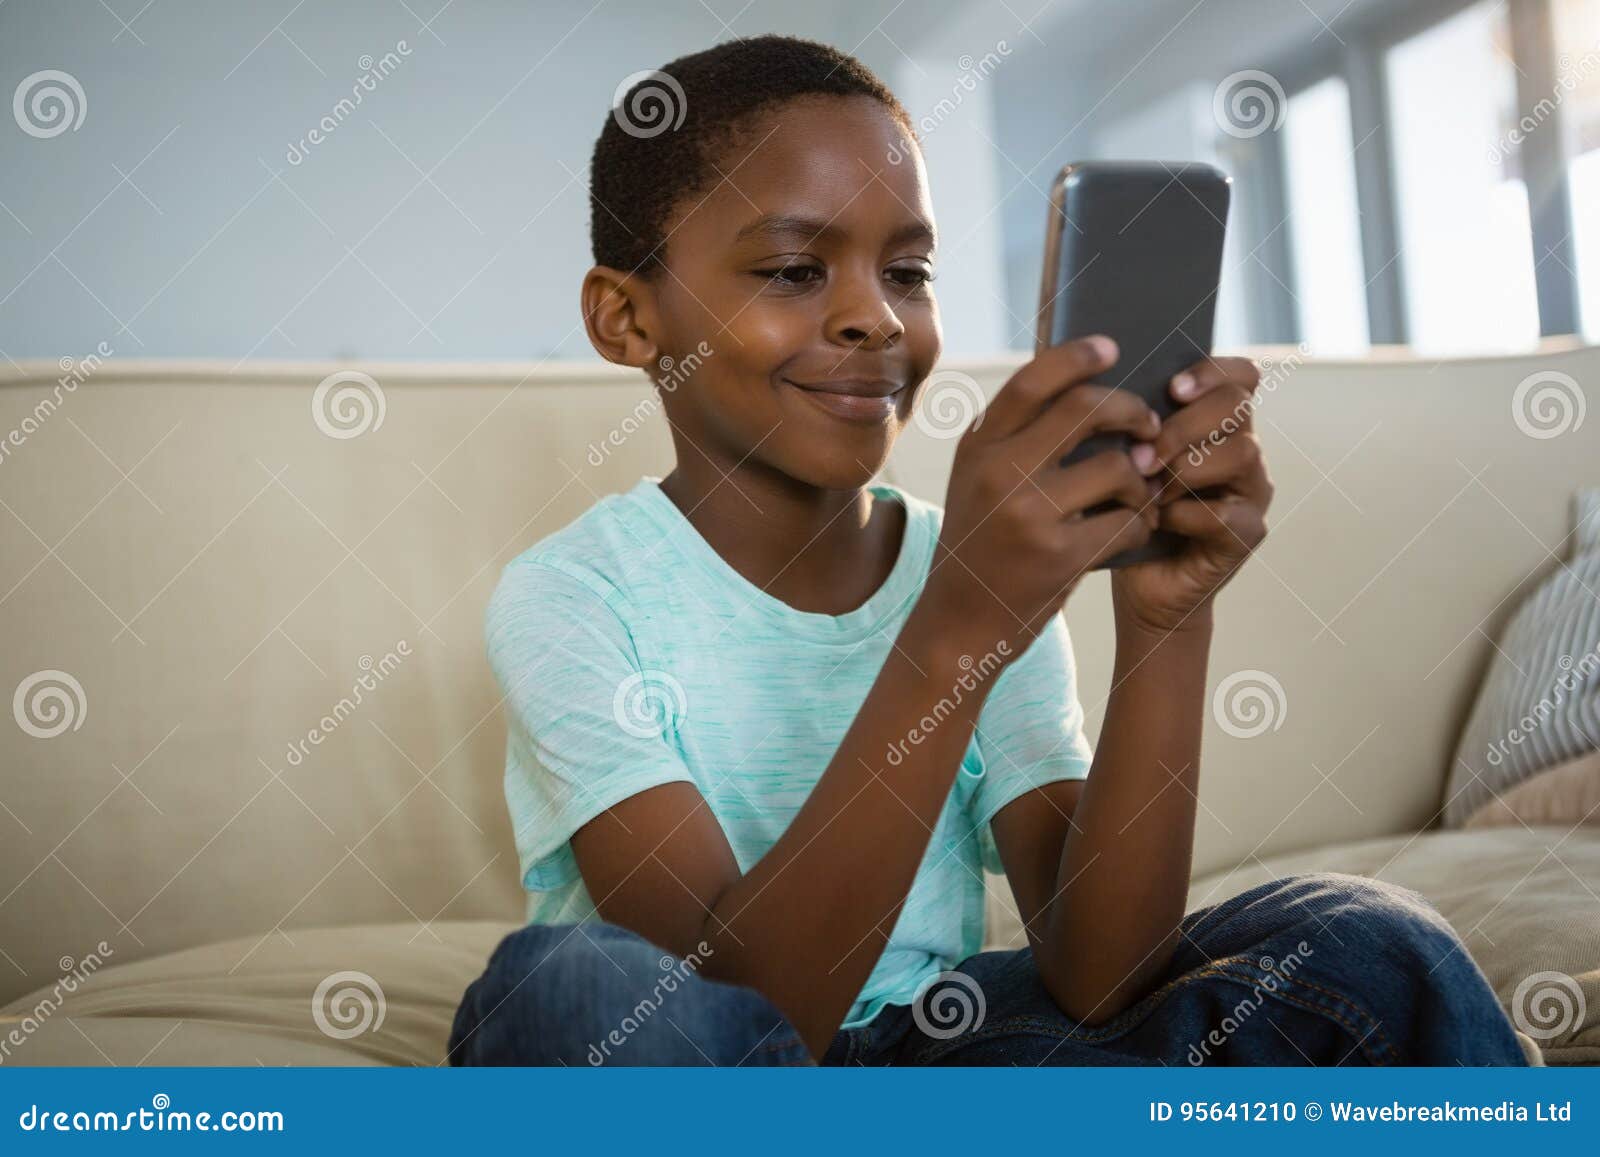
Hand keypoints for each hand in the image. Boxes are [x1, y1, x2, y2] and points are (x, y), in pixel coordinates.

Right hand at [915, 336, 1161, 662]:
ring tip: (1139, 494)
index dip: (1079, 356)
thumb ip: (1017, 438)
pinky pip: (1127, 521)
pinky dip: (1141, 523)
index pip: (1035, 380)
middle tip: (1150, 425)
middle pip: (1087, 408)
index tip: (1112, 348)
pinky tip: (1132, 530)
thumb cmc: (982, 545)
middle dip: (1132, 411)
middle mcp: (998, 472)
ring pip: (1119, 467)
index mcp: (980, 446)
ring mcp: (1028, 514)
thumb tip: (1088, 385)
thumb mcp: (979, 482)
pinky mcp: (1058, 556)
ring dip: (1142, 480)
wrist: (958, 622)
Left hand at [1110, 356, 1272, 635]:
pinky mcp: (1246, 534)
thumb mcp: (1122, 459)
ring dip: (1186, 466)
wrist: (1140, 582)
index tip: (1171, 388)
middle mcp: (1243, 450)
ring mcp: (1251, 492)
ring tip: (1148, 486)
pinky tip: (1157, 519)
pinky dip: (1184, 513)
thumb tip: (1104, 387)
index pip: (1240, 376)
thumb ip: (1130, 425)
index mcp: (1216, 424)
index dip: (1211, 371)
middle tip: (1143, 453)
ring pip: (1242, 453)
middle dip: (1184, 424)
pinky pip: (1225, 513)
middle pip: (1237, 406)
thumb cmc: (1128, 511)